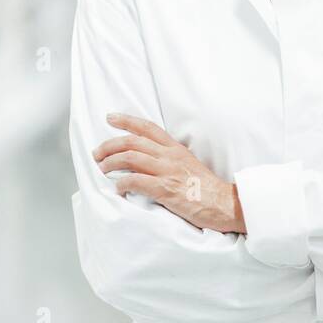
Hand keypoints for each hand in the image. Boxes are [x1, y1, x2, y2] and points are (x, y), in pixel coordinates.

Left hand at [95, 113, 245, 233]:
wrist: (225, 204)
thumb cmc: (207, 189)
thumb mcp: (190, 164)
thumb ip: (171, 159)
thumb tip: (150, 161)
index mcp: (176, 148)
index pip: (148, 127)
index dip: (127, 120)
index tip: (110, 118)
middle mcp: (170, 156)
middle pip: (133, 141)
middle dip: (110, 145)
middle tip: (97, 153)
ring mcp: (167, 172)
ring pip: (130, 158)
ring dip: (111, 162)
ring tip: (102, 169)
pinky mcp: (165, 190)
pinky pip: (136, 181)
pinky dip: (121, 183)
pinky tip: (116, 189)